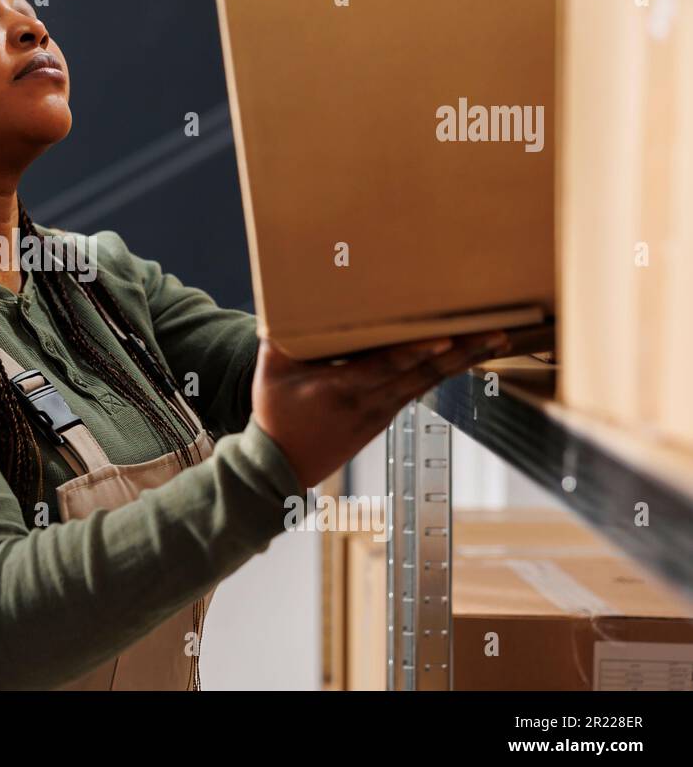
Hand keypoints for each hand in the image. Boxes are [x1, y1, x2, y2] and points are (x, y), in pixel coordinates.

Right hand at [251, 330, 511, 489]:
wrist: (282, 466)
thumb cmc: (276, 415)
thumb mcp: (269, 374)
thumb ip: (277, 338)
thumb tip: (284, 300)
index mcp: (340, 389)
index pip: (384, 368)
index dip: (414, 354)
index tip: (444, 338)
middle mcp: (369, 401)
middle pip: (421, 374)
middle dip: (460, 352)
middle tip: (495, 331)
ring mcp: (382, 411)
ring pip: (429, 381)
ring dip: (465, 360)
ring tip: (497, 338)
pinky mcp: (386, 416)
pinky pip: (421, 388)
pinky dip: (448, 371)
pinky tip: (470, 355)